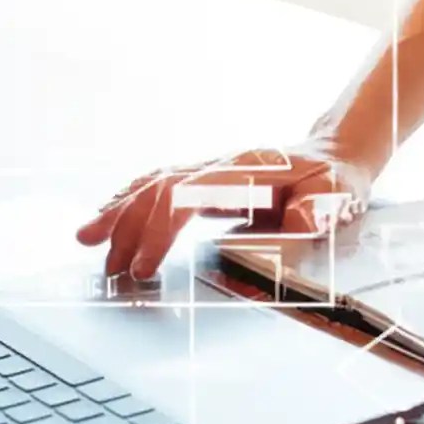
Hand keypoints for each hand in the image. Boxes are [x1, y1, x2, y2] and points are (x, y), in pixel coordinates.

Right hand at [76, 141, 373, 279]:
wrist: (337, 156)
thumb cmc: (335, 183)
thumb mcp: (338, 197)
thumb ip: (318, 209)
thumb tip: (300, 220)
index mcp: (247, 171)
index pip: (187, 196)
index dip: (160, 231)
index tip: (144, 266)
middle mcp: (222, 165)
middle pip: (160, 187)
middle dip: (126, 225)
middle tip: (106, 265)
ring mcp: (213, 170)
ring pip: (153, 183)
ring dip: (119, 211)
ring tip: (86, 238)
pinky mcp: (209, 181)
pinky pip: (161, 187)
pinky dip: (131, 201)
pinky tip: (110, 216)